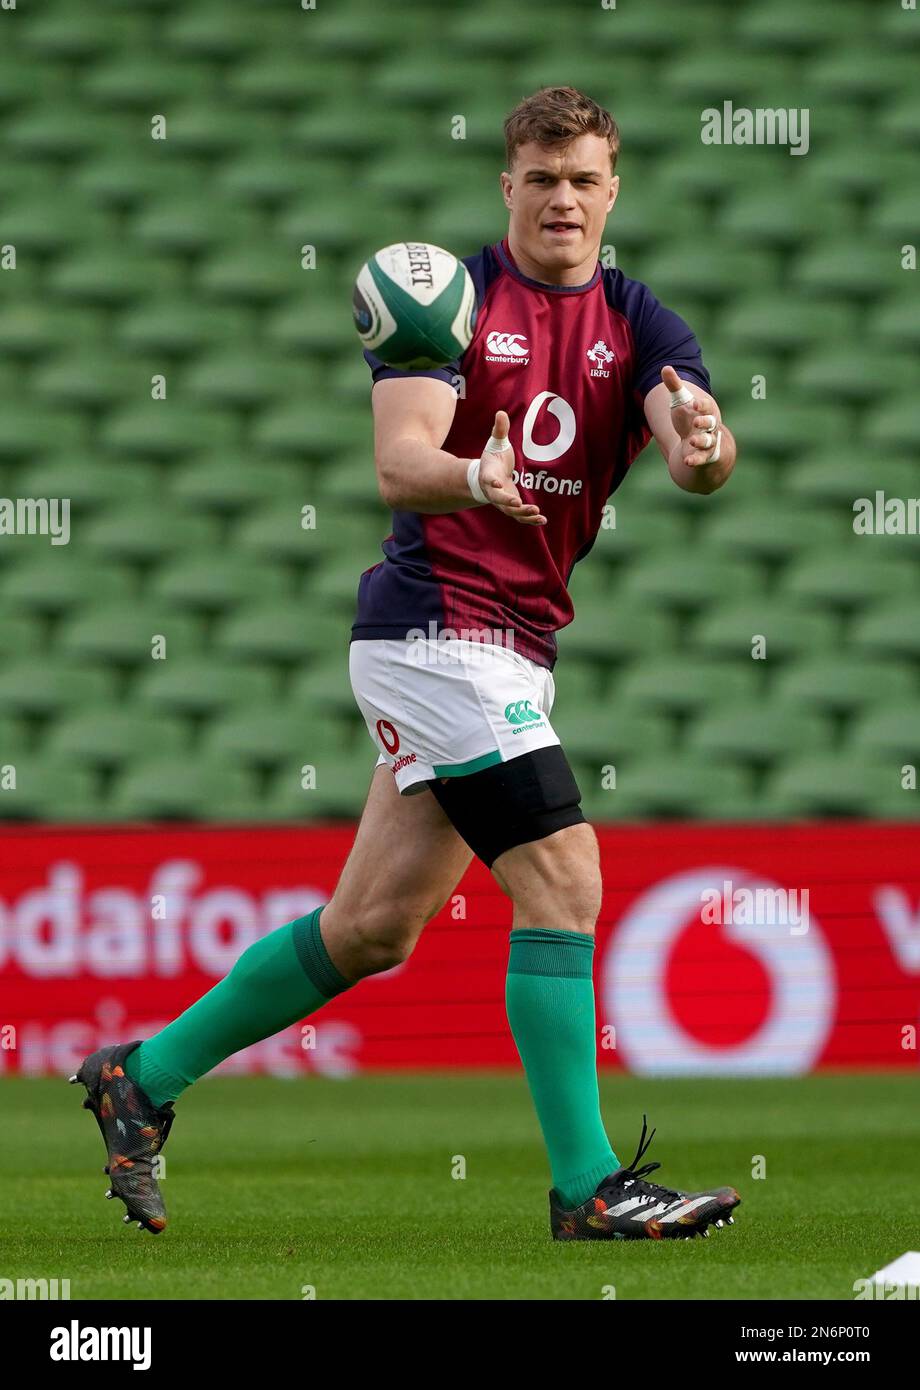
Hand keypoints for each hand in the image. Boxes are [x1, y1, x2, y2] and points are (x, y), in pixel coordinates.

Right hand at [477, 410, 546, 524]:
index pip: (488, 480)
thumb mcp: (495, 443)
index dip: (492, 482)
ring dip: (523, 514)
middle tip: (519, 504)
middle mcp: (494, 492)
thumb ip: (499, 431)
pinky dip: (530, 520)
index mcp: (488, 475)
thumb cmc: (493, 458)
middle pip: (499, 500)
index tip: (498, 483)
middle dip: (508, 503)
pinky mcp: (512, 507)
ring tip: (537, 514)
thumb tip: (501, 413)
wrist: (488, 477)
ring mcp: (503, 502)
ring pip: (511, 512)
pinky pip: (520, 516)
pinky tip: (542, 520)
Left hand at [660, 364, 721, 466]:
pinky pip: (702, 459)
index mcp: (706, 411)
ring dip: (701, 441)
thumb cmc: (689, 418)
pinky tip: (687, 461)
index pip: (707, 406)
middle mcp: (710, 426)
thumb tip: (665, 367)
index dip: (701, 405)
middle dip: (704, 422)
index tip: (694, 403)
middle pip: (711, 423)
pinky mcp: (704, 456)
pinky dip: (695, 460)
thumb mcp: (681, 401)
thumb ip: (674, 386)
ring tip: (692, 441)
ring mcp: (708, 442)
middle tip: (696, 421)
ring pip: (708, 442)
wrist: (698, 442)